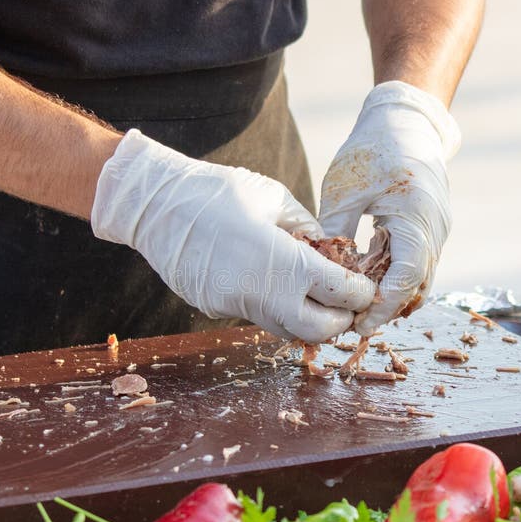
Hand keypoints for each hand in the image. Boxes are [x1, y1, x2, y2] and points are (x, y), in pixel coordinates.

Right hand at [91, 130, 376, 341]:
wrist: (155, 204)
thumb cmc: (219, 191)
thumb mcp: (275, 199)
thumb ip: (308, 231)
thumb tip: (330, 253)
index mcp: (285, 261)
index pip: (340, 293)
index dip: (360, 293)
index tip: (365, 288)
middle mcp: (262, 293)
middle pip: (318, 330)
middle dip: (339, 320)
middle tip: (346, 304)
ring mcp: (235, 306)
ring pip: (286, 330)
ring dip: (308, 320)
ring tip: (317, 299)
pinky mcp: (215, 308)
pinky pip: (257, 317)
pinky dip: (277, 310)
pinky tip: (278, 289)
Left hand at [318, 81, 460, 335]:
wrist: (405, 121)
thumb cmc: (371, 150)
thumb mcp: (344, 190)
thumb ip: (336, 231)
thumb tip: (322, 271)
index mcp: (416, 218)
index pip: (406, 279)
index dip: (382, 306)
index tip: (358, 324)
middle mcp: (436, 228)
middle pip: (417, 286)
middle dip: (387, 308)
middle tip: (354, 324)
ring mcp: (439, 229)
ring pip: (421, 278)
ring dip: (394, 295)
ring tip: (360, 308)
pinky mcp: (433, 228)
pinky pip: (419, 263)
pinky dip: (398, 277)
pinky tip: (370, 284)